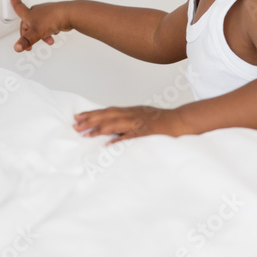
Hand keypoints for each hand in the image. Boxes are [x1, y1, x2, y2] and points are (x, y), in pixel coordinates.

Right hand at [10, 0, 70, 52]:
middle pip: (28, 23)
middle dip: (29, 34)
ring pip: (39, 26)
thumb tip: (17, 47)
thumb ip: (26, 41)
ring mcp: (46, 13)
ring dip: (41, 35)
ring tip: (48, 41)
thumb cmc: (53, 18)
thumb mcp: (35, 32)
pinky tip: (53, 34)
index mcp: (29, 13)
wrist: (70, 15)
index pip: (18, 5)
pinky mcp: (55, 16)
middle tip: (29, 44)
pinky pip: (48, 25)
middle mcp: (37, 11)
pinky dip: (49, 31)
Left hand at [72, 105, 188, 144]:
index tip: (78, 117)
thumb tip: (114, 130)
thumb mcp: (143, 117)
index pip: (107, 111)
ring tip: (86, 134)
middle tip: (75, 125)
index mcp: (131, 111)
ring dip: (99, 128)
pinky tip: (108, 145)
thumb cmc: (162, 121)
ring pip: (115, 123)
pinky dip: (119, 139)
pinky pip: (130, 136)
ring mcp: (138, 123)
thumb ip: (129, 121)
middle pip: (107, 115)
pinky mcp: (146, 132)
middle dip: (90, 120)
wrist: (181, 120)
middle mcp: (132, 114)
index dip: (92, 114)